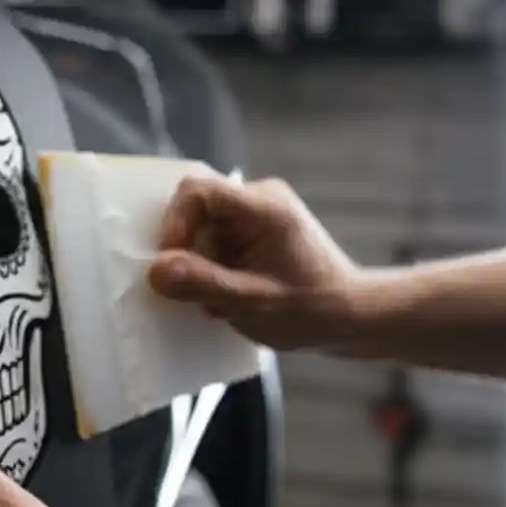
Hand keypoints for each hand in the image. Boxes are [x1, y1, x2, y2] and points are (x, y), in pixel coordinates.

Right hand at [147, 174, 360, 349]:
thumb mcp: (250, 303)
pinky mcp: (254, 230)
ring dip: (201, 267)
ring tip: (221, 300)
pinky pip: (215, 240)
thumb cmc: (309, 310)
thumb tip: (155, 270)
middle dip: (188, 254)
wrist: (350, 316)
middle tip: (200, 291)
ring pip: (202, 231)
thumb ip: (202, 284)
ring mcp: (257, 213)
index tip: (171, 263)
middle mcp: (260, 199)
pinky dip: (212, 269)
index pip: (198, 189)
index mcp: (264, 207)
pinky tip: (228, 295)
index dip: (174, 223)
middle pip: (197, 212)